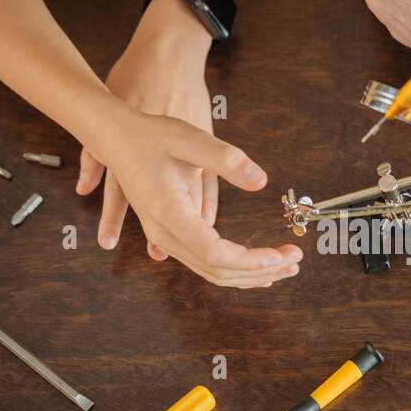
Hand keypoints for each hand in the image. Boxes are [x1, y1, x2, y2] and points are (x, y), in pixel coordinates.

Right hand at [78, 0, 301, 286]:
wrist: (116, 137)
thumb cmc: (151, 135)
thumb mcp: (191, 138)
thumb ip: (227, 159)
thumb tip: (261, 180)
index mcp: (169, 211)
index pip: (215, 253)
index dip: (251, 260)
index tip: (281, 255)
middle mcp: (164, 233)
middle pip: (216, 270)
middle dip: (259, 271)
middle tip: (295, 261)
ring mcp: (164, 238)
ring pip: (211, 273)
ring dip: (250, 275)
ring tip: (285, 267)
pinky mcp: (170, 235)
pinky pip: (205, 264)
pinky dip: (234, 269)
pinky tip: (258, 266)